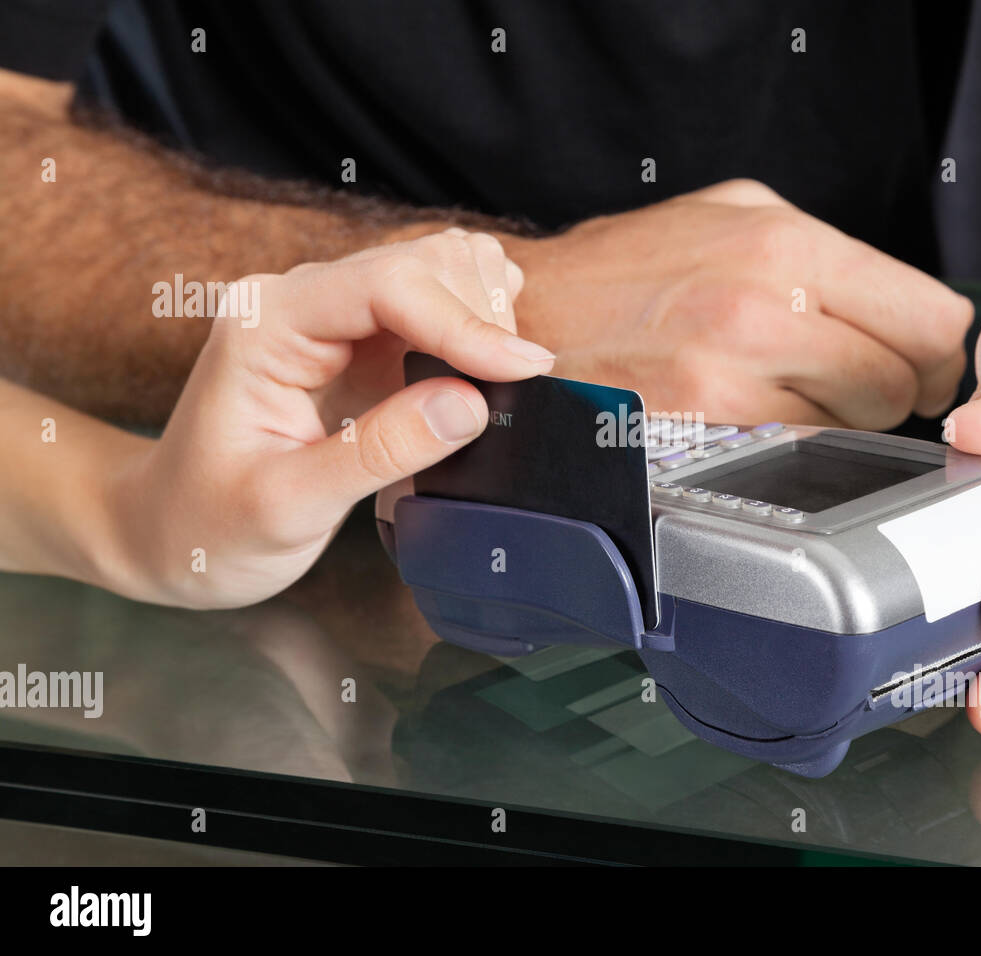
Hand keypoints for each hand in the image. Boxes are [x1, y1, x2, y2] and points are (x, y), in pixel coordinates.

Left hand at [108, 230, 552, 608]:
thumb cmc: (207, 526)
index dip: (464, 321)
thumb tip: (471, 403)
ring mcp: (332, 317)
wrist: (165, 533)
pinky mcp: (359, 342)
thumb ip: (378, 452)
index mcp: (267, 324)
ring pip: (438, 270)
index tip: (524, 370)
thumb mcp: (287, 507)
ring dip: (484, 313)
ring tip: (498, 381)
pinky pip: (435, 305)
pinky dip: (474, 325)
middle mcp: (299, 301)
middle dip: (481, 316)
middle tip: (513, 390)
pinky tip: (482, 372)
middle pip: (423, 262)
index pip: (386, 285)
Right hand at [505, 179, 972, 427]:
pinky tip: (749, 428)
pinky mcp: (699, 440)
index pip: (931, 316)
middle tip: (848, 388)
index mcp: (782, 243)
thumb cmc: (621, 272)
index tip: (915, 362)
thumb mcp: (727, 214)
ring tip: (782, 400)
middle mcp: (762, 308)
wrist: (519, 322)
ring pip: (854, 430)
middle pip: (904, 382)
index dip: (934, 351)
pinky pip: (795, 461)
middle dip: (889, 393)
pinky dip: (787, 454)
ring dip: (836, 425)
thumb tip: (899, 303)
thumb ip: (820, 248)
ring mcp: (729, 382)